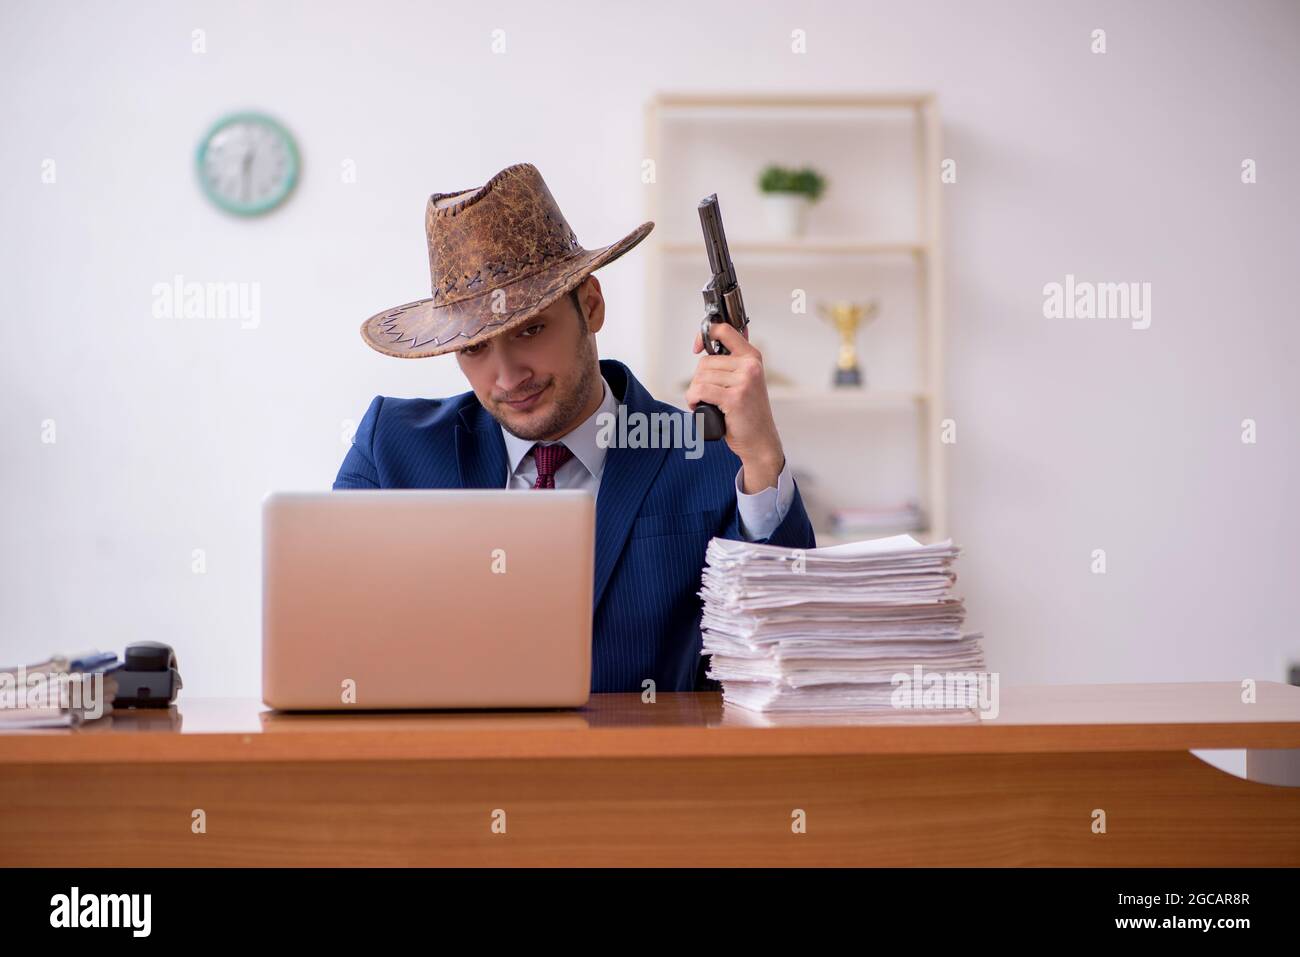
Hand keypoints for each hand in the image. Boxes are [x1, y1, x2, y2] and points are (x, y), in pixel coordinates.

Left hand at [687, 322, 785, 492]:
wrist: (760, 441)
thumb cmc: (748, 414)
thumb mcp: (746, 381)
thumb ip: (734, 360)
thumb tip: (716, 337)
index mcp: (752, 357)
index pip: (724, 330)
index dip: (704, 335)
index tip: (696, 347)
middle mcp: (750, 366)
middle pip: (705, 361)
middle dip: (699, 380)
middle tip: (708, 395)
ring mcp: (744, 381)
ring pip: (700, 377)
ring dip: (695, 393)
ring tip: (707, 403)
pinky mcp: (735, 398)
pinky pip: (700, 391)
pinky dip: (694, 400)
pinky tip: (700, 407)